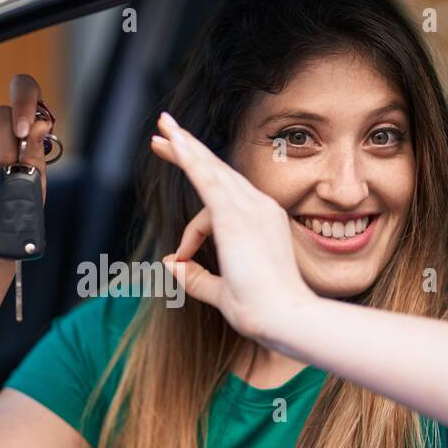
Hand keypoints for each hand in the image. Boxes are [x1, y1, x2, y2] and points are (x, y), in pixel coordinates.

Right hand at [0, 73, 52, 262]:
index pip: (25, 89)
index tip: (24, 131)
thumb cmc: (16, 201)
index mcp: (23, 125)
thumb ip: (36, 152)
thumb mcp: (34, 178)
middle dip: (7, 149)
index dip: (24, 101)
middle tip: (9, 172)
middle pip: (0, 113)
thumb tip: (41, 123)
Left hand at [152, 111, 315, 343]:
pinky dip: (190, 160)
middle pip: (217, 172)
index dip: (192, 224)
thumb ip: (197, 278)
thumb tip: (171, 263)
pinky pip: (207, 181)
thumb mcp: (222, 292)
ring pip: (211, 170)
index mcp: (261, 222)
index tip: (181, 251)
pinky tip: (175, 144)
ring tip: (162, 129)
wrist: (284, 318)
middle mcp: (259, 209)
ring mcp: (250, 210)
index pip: (219, 203)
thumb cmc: (262, 310)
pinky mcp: (236, 217)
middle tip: (163, 131)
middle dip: (189, 151)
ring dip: (186, 147)